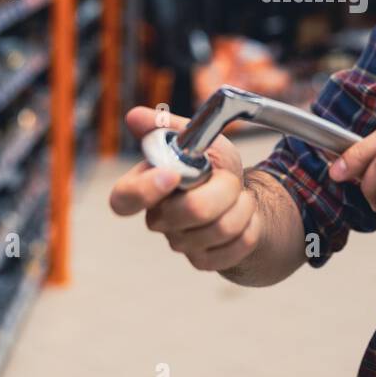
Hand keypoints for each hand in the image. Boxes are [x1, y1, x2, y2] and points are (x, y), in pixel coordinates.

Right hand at [109, 106, 259, 271]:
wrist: (238, 193)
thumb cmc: (210, 165)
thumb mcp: (195, 137)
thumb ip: (167, 126)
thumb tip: (134, 116)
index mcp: (145, 186)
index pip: (123, 200)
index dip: (145, 191)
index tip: (173, 175)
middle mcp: (158, 218)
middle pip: (192, 211)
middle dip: (225, 188)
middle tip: (230, 178)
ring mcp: (180, 243)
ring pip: (222, 228)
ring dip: (243, 205)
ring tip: (239, 194)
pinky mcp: (204, 260)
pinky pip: (237, 244)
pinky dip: (251, 225)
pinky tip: (245, 216)